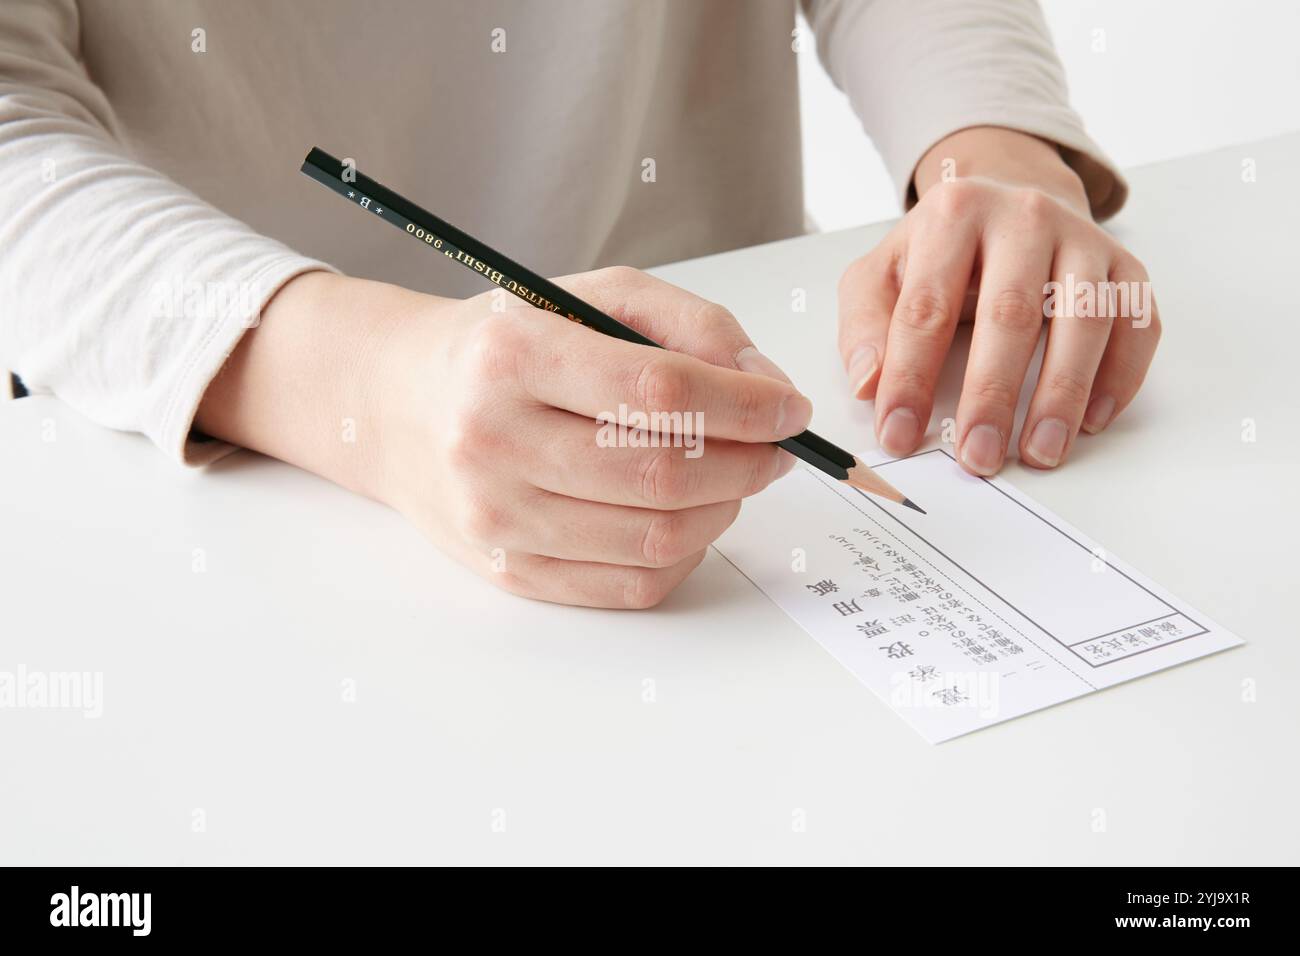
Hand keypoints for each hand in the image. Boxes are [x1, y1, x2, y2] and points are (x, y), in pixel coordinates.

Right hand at [197, 267, 809, 607]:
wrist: (397, 407)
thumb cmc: (505, 346)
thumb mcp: (590, 297)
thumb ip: (689, 326)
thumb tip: (769, 387)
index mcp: (512, 356)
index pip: (660, 392)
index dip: (746, 406)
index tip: (789, 409)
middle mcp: (493, 440)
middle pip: (663, 473)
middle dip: (747, 463)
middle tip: (774, 450)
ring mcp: (497, 517)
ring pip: (654, 538)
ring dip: (723, 511)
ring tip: (734, 479)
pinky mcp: (509, 572)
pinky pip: (630, 584)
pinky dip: (686, 554)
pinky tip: (691, 518)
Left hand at [837, 127, 1160, 474]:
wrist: (1009, 203)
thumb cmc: (940, 253)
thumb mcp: (880, 275)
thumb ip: (865, 326)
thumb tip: (869, 384)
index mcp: (954, 214)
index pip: (927, 307)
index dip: (911, 377)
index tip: (900, 433)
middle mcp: (1024, 216)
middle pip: (1010, 313)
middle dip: (991, 395)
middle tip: (977, 456)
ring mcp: (1083, 239)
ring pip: (1083, 319)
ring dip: (1062, 395)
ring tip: (1039, 452)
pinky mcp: (1126, 267)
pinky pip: (1135, 324)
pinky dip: (1118, 377)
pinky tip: (1089, 421)